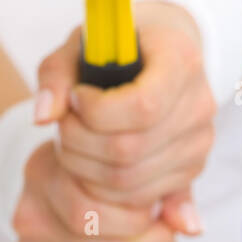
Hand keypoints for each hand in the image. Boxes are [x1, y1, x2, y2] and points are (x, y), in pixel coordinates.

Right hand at [12, 140, 179, 241]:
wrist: (65, 182)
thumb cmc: (104, 165)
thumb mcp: (133, 158)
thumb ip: (166, 185)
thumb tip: (194, 228)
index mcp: (42, 170)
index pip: (93, 212)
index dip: (143, 216)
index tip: (162, 205)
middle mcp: (27, 215)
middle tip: (171, 233)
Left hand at [34, 2, 217, 235]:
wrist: (160, 53)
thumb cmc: (116, 46)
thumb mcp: (82, 43)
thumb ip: (56, 74)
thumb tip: (41, 117)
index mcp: (180, 59)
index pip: (142, 106)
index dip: (96, 112)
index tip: (77, 97)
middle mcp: (199, 103)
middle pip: (130, 149)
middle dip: (80, 142)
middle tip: (63, 124)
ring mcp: (200, 141)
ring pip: (130, 182)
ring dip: (85, 169)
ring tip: (72, 140)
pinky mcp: (192, 170)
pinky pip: (140, 199)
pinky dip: (104, 189)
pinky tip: (89, 164)